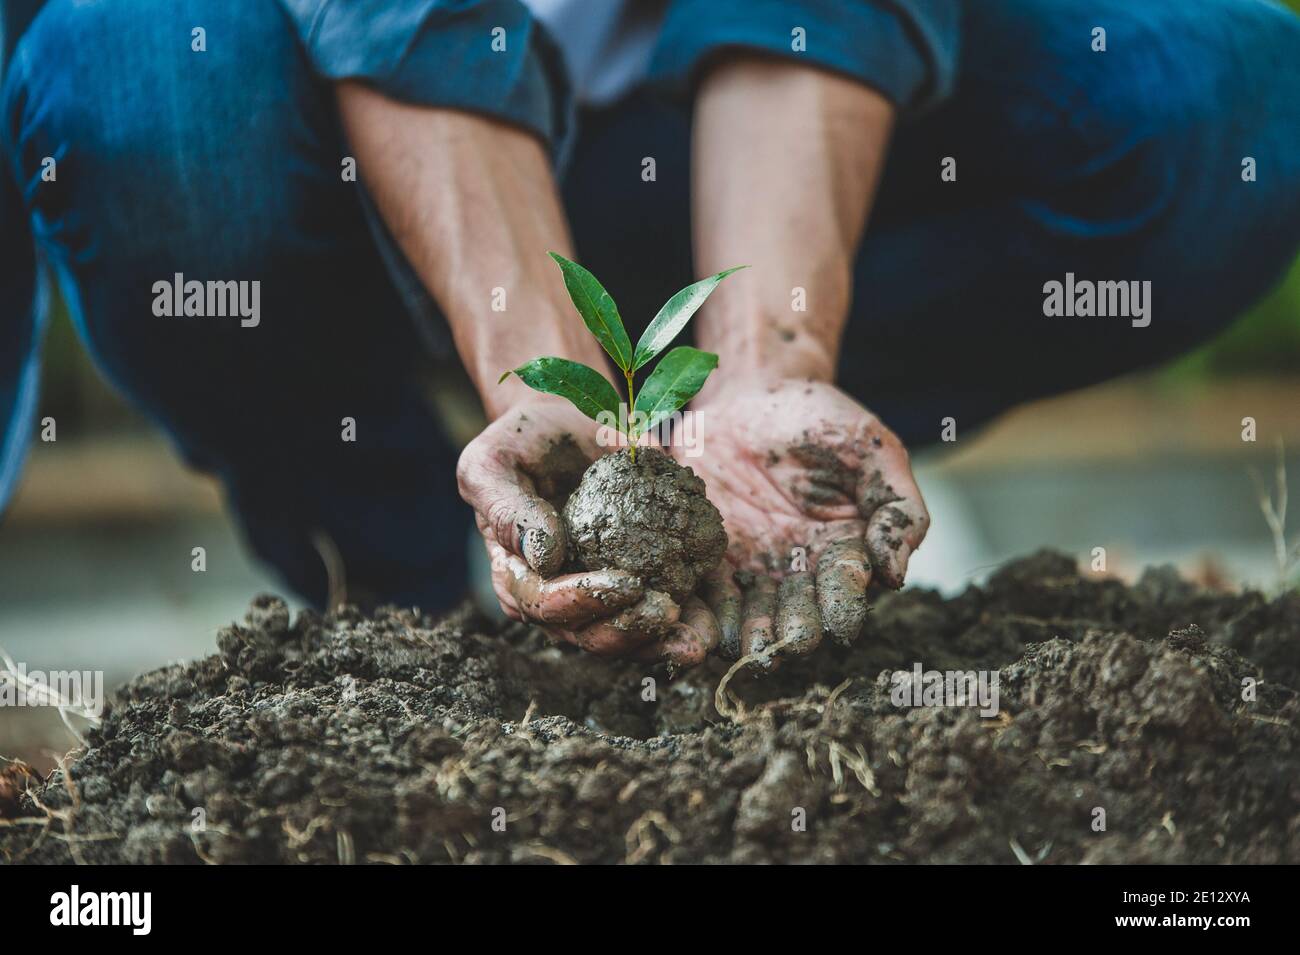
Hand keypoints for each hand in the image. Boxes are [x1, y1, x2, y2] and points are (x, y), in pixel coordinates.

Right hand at [457, 397, 720, 666]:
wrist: (566, 424)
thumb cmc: (522, 444)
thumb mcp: (493, 465)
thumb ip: (507, 509)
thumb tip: (542, 556)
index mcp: (518, 577)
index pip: (544, 605)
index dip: (581, 602)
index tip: (624, 582)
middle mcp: (559, 597)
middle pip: (590, 633)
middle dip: (629, 631)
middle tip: (666, 611)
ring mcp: (601, 596)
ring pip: (629, 637)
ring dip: (663, 644)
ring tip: (695, 641)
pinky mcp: (642, 582)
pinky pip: (664, 613)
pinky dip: (689, 623)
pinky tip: (712, 626)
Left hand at [677, 379, 928, 665]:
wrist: (750, 394)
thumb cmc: (819, 418)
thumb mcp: (870, 449)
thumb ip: (896, 507)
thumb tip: (896, 572)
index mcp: (844, 549)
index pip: (846, 585)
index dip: (844, 605)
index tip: (841, 625)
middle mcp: (798, 571)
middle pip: (797, 611)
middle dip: (791, 632)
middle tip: (784, 647)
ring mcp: (751, 568)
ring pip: (749, 613)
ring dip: (744, 635)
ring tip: (737, 649)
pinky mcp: (709, 559)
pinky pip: (704, 592)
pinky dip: (699, 615)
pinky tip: (691, 632)